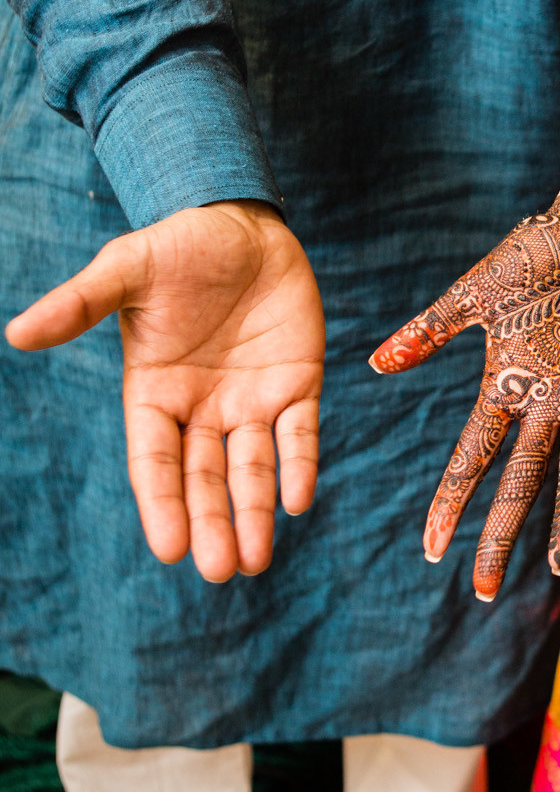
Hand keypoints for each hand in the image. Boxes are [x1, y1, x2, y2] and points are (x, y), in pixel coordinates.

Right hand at [5, 201, 323, 582]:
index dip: (162, 501)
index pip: (155, 459)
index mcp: (154, 392)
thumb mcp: (125, 270)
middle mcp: (202, 408)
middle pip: (204, 477)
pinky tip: (298, 501)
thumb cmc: (176, 247)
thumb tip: (16, 334)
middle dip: (211, 522)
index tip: (170, 546)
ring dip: (254, 513)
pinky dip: (299, 466)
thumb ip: (79, 304)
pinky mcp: (297, 383)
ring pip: (252, 468)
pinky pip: (298, 433)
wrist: (240, 220)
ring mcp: (250, 399)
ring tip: (254, 560)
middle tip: (218, 570)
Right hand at [371, 201, 559, 596]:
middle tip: (483, 590)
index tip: (431, 550)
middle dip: (501, 532)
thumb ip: (431, 329)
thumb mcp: (476, 292)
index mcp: (506, 381)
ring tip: (558, 569)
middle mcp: (547, 399)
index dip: (452, 502)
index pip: (472, 456)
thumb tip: (376, 364)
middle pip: (520, 478)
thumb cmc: (536, 251)